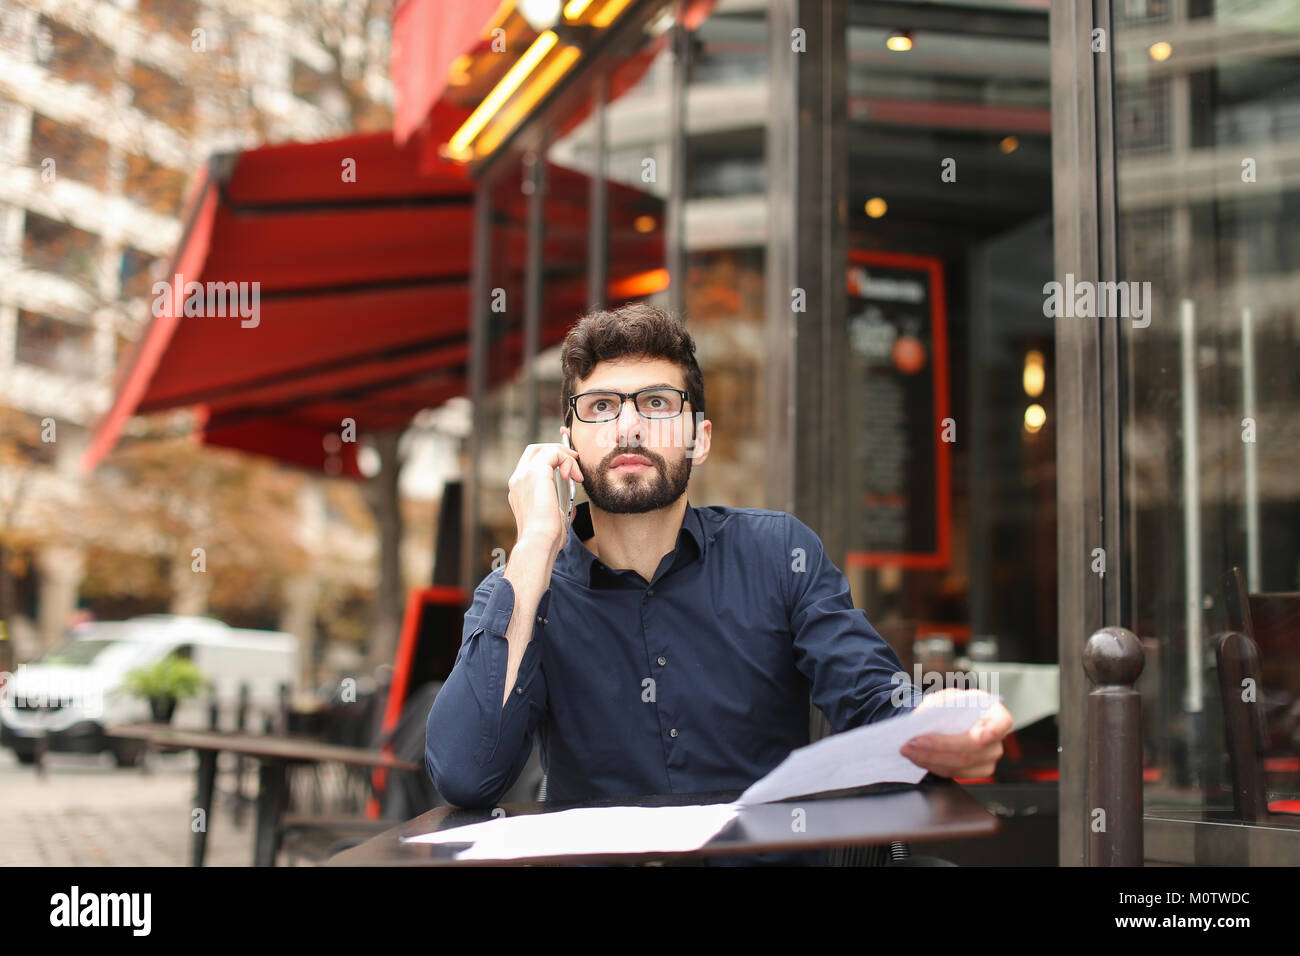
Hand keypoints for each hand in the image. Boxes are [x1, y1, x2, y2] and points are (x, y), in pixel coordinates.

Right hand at [506, 442, 583, 562]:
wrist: (539, 542)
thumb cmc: (546, 539)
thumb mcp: (552, 521)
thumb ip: (558, 510)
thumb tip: (571, 509)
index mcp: (519, 491)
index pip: (532, 464)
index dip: (552, 461)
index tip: (570, 471)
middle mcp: (518, 480)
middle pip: (535, 450)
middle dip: (558, 452)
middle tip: (575, 462)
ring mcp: (524, 475)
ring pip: (545, 449)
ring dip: (566, 457)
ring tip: (577, 475)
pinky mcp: (535, 472)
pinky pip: (554, 453)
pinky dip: (568, 459)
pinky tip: (574, 475)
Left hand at [899, 689, 1012, 779]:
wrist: (952, 720)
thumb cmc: (954, 706)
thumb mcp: (947, 697)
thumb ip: (938, 704)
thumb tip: (923, 717)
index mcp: (996, 715)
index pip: (1002, 724)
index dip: (992, 732)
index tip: (979, 736)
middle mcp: (997, 740)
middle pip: (971, 748)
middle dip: (939, 746)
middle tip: (913, 741)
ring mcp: (989, 758)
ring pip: (960, 764)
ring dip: (930, 758)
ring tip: (908, 750)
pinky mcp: (977, 771)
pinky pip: (954, 772)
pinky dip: (933, 766)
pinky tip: (917, 758)